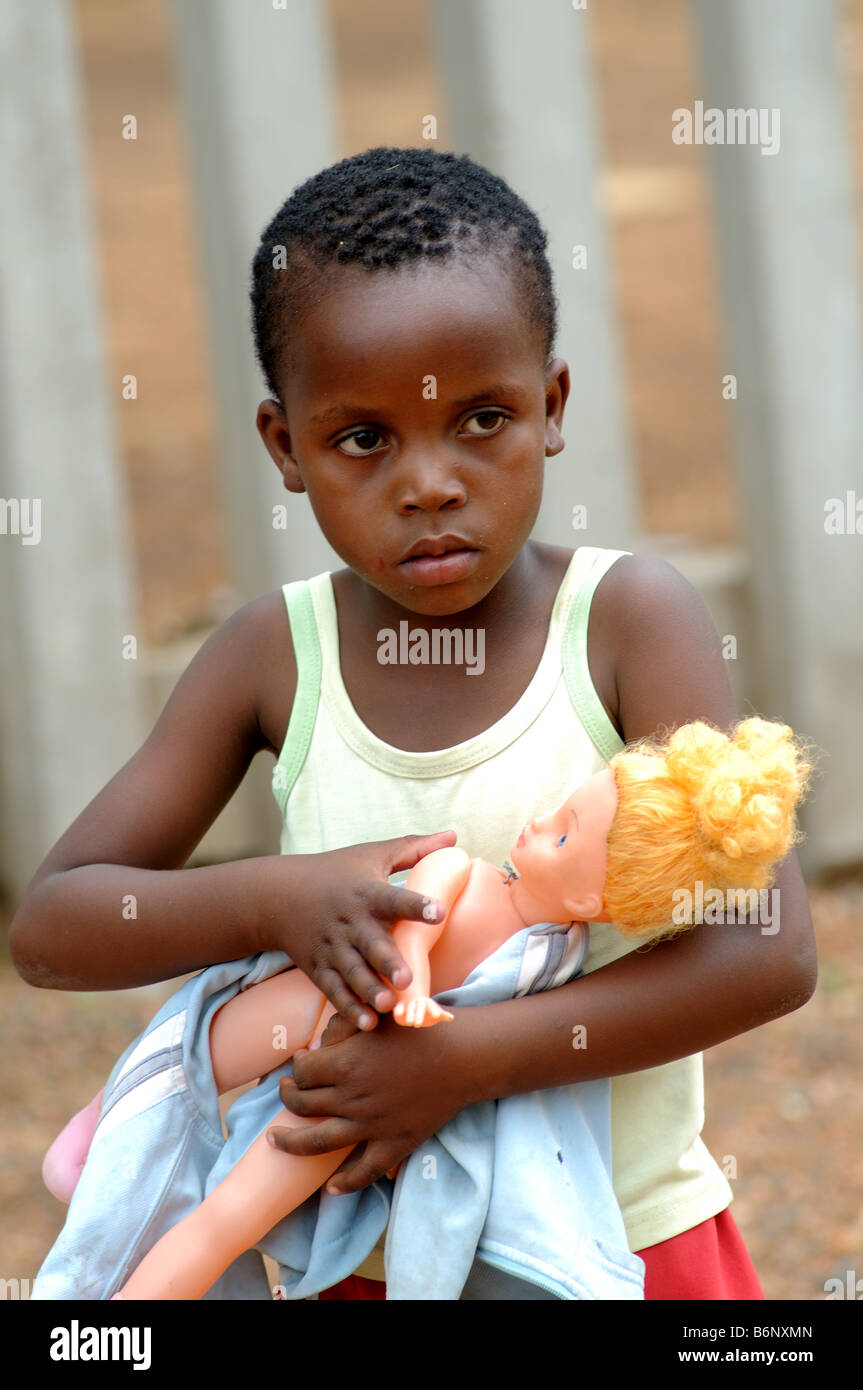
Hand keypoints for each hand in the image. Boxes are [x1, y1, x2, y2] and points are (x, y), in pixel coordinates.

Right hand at [258, 831, 456, 1030]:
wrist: (277, 896)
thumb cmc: (336, 872)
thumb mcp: (373, 854)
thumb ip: (415, 848)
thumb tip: (455, 835)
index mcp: (366, 892)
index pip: (394, 898)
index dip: (417, 905)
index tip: (440, 911)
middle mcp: (349, 922)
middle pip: (370, 943)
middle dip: (387, 960)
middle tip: (407, 977)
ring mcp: (331, 948)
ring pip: (352, 972)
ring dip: (369, 989)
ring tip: (388, 1005)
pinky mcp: (318, 968)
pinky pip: (333, 990)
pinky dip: (348, 1007)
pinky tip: (367, 1024)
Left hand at [268, 1010, 473, 1191]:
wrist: (463, 1057)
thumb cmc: (420, 1029)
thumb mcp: (378, 1016)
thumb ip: (345, 1024)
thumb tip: (318, 1040)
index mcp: (345, 1064)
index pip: (302, 1071)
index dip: (296, 1067)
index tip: (299, 1063)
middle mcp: (351, 1098)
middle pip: (303, 1104)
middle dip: (288, 1097)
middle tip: (286, 1092)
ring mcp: (371, 1125)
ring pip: (317, 1142)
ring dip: (291, 1142)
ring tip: (275, 1140)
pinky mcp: (393, 1144)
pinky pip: (363, 1171)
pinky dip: (344, 1183)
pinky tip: (331, 1187)